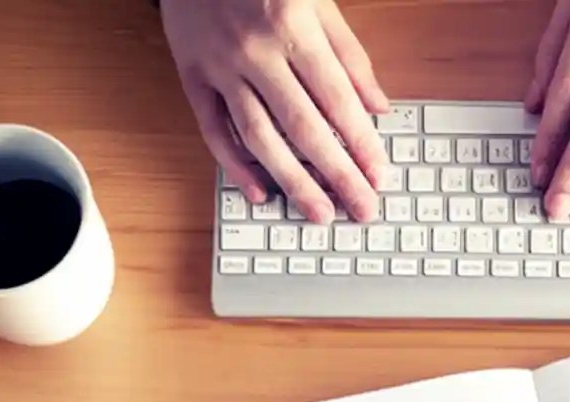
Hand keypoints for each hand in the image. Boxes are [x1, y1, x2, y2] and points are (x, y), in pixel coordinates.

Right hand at [161, 0, 388, 223]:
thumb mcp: (318, 0)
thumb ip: (349, 55)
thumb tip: (377, 107)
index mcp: (293, 26)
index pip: (337, 100)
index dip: (361, 143)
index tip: (378, 176)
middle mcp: (255, 51)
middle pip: (303, 127)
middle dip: (336, 175)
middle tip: (360, 209)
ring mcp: (219, 66)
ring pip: (258, 137)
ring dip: (291, 181)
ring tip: (318, 212)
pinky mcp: (191, 75)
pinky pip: (213, 129)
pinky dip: (234, 165)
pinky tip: (259, 192)